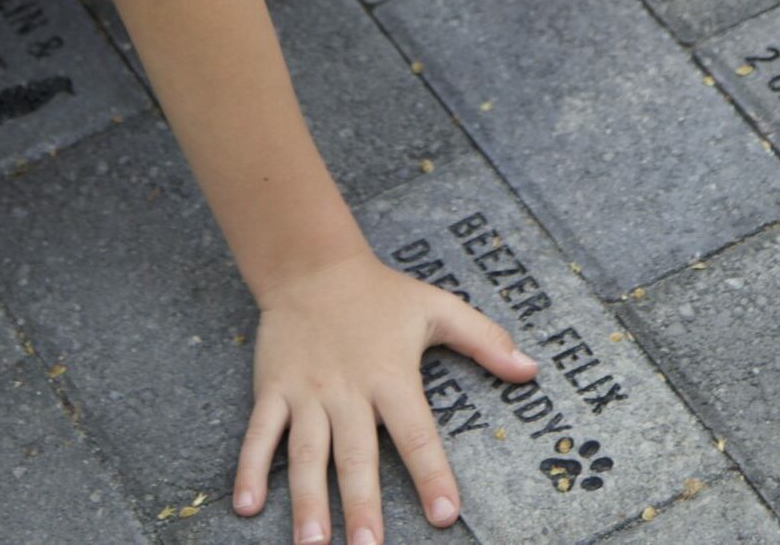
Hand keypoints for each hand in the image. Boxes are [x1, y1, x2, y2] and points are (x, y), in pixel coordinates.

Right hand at [232, 250, 539, 542]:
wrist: (312, 265)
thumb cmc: (381, 294)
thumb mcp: (437, 308)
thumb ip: (485, 340)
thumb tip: (532, 370)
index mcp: (391, 375)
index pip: (416, 432)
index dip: (432, 473)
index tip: (445, 515)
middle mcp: (347, 389)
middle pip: (356, 454)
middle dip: (361, 505)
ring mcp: (306, 391)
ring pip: (306, 453)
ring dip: (308, 501)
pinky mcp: (272, 388)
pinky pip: (259, 433)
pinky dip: (250, 468)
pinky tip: (246, 505)